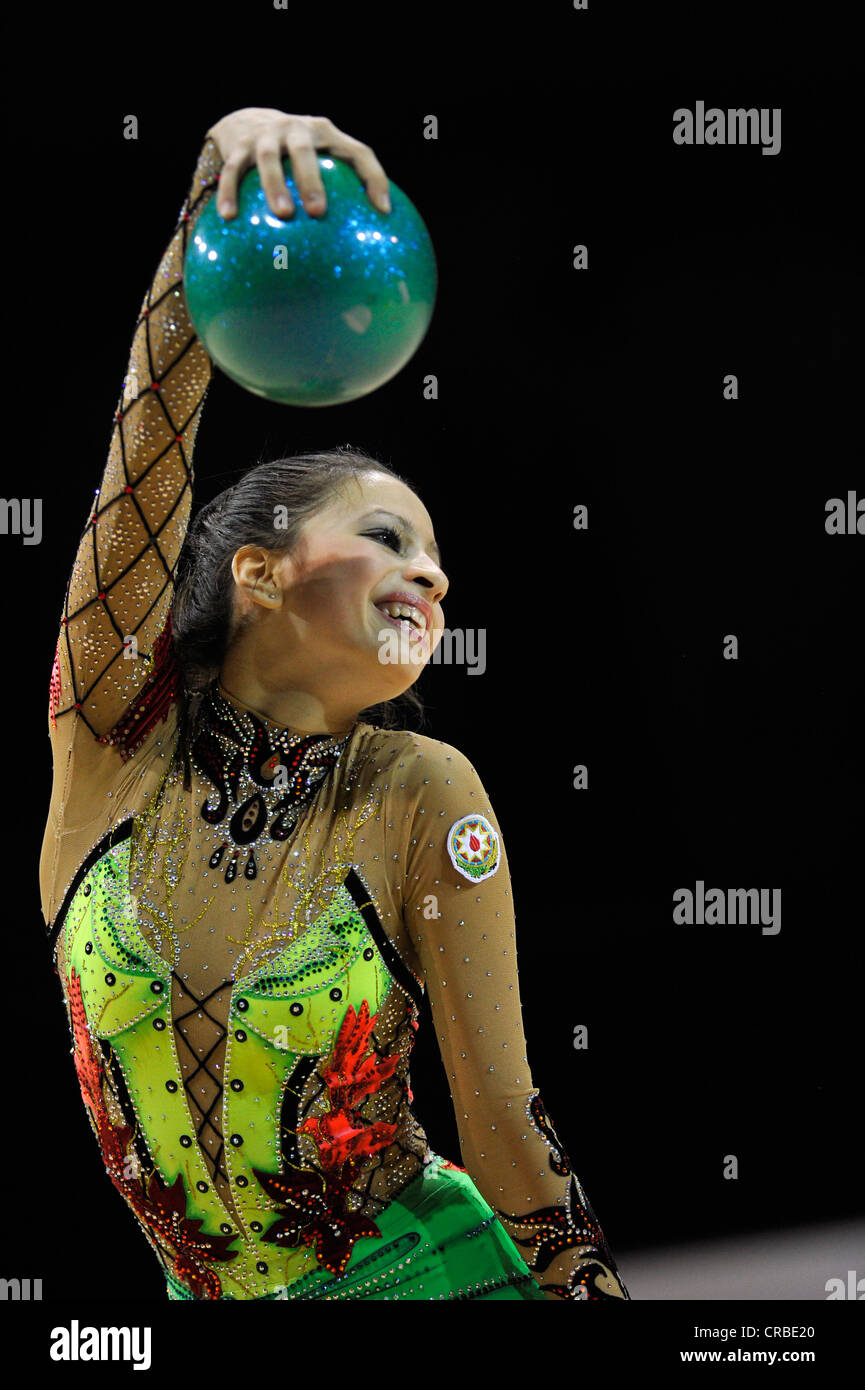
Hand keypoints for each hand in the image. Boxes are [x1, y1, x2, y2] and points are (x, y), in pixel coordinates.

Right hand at [206, 108, 390, 219]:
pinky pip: (232, 170)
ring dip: (275, 185)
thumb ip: (343, 188)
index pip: (357, 152)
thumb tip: (372, 230)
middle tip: (318, 211)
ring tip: (283, 215)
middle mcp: (296, 129)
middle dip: (311, 179)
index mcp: (325, 133)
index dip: (374, 178)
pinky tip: (229, 216)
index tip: (383, 210)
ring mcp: (265, 135)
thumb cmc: (298, 154)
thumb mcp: (323, 160)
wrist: (248, 121)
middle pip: (304, 150)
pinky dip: (230, 191)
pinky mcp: (239, 146)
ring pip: (268, 158)